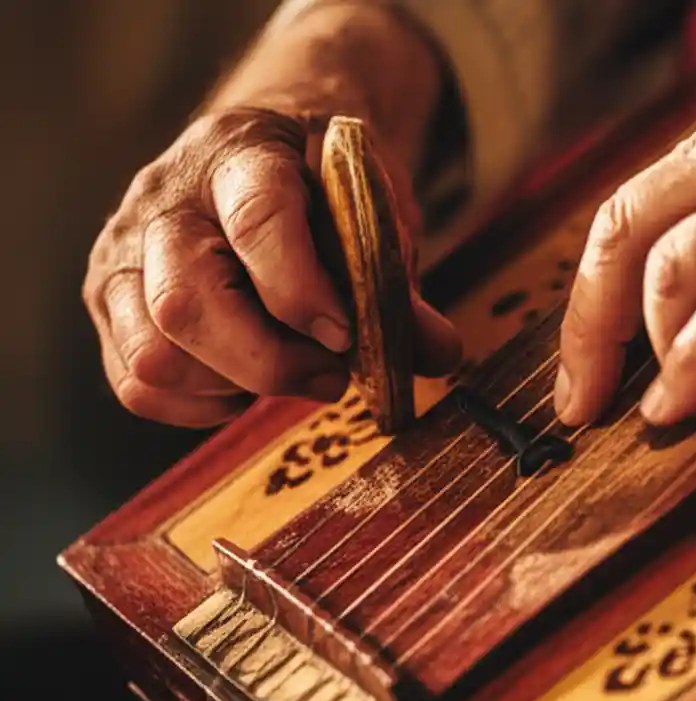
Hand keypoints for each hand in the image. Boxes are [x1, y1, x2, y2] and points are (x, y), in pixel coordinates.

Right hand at [83, 108, 459, 426]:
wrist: (261, 151)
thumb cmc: (321, 184)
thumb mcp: (371, 209)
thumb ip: (399, 281)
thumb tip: (440, 354)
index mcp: (238, 154)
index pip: (257, 221)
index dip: (302, 290)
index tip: (345, 335)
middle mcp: (163, 202)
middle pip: (188, 305)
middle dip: (269, 360)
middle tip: (332, 375)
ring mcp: (122, 253)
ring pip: (155, 353)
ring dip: (235, 386)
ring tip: (294, 373)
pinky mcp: (108, 303)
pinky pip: (137, 384)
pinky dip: (198, 405)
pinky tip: (245, 385)